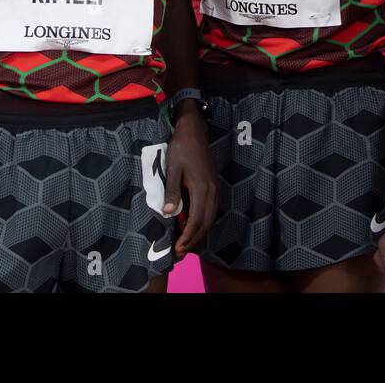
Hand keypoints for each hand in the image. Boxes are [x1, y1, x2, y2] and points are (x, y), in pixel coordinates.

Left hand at [163, 103, 217, 255]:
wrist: (194, 130)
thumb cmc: (181, 148)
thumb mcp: (172, 168)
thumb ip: (172, 191)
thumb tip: (169, 214)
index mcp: (202, 188)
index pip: (197, 220)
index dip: (187, 236)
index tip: (178, 248)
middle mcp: (212, 191)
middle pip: (206, 223)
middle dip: (194, 240)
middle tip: (181, 253)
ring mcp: (215, 188)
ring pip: (211, 218)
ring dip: (199, 232)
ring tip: (186, 243)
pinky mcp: (213, 185)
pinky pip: (211, 209)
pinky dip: (203, 222)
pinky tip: (191, 225)